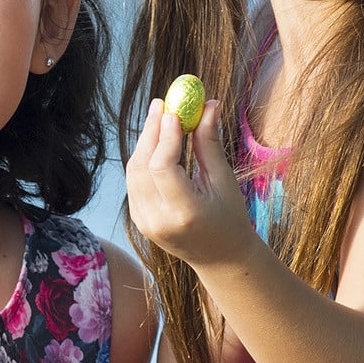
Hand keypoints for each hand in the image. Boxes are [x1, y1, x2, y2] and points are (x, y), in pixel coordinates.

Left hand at [125, 99, 255, 270]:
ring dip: (145, 141)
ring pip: (134, 172)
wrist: (219, 257)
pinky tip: (155, 140)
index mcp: (183, 212)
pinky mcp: (138, 220)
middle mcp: (158, 219)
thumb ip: (210, 145)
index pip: (163, 168)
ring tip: (159, 116)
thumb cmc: (229, 218)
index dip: (166, 137)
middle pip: (142, 166)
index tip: (174, 111)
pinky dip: (143, 158)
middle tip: (161, 104)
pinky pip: (134, 181)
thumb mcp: (224, 182)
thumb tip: (208, 105)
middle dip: (151, 131)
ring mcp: (144, 222)